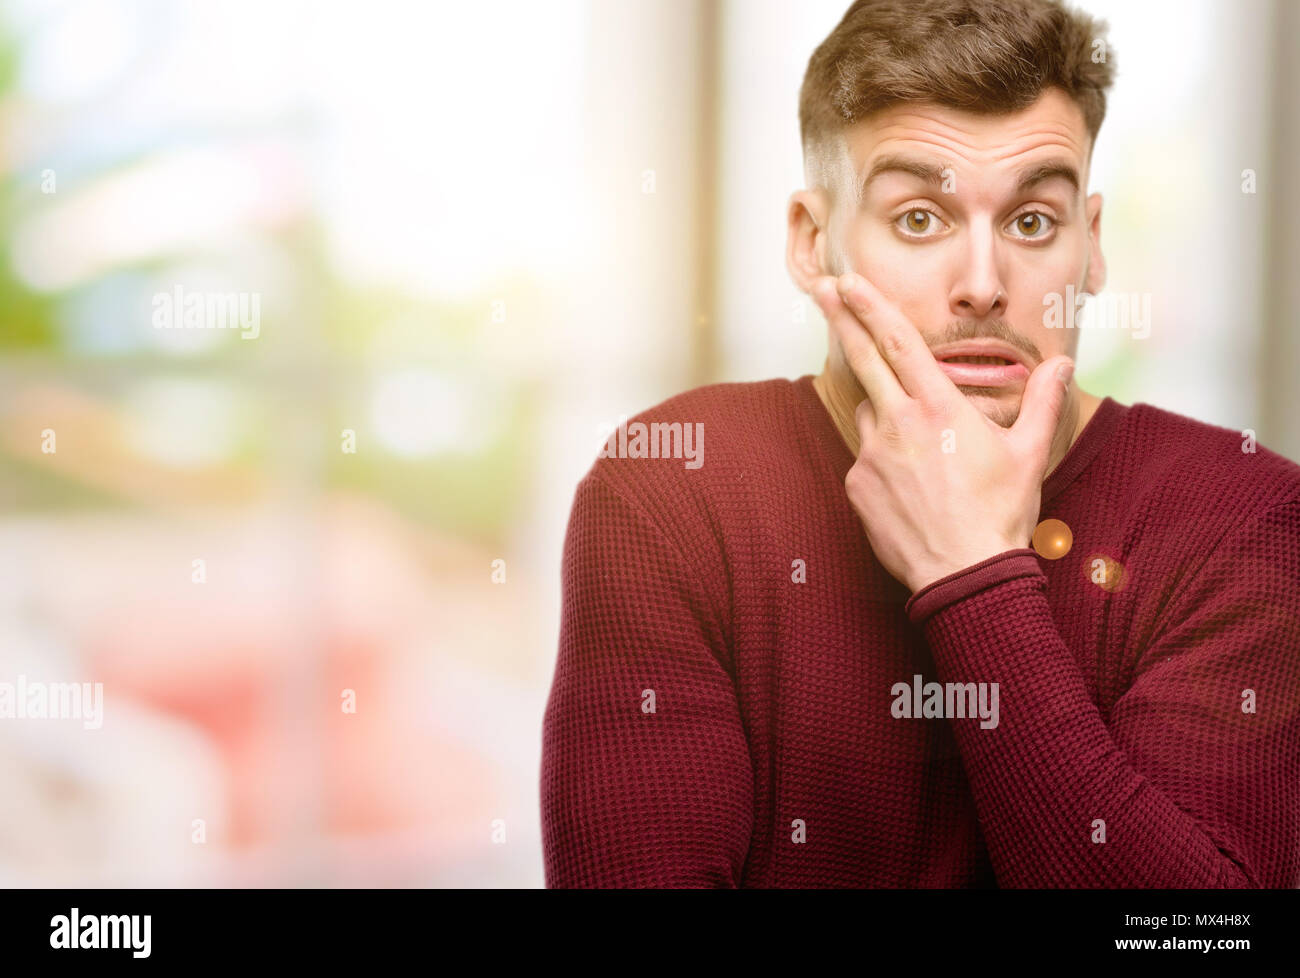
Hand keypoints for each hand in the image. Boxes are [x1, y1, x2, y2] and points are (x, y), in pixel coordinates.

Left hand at [812, 272, 1073, 593]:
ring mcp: (871, 454)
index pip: (899, 342)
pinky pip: (865, 456)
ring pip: (869, 412)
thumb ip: (1044, 402)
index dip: (872, 305)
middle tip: (823, 288)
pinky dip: (882, 457)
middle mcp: (898, 423)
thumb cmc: (1000, 515)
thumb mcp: (1030, 454)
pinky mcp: (856, 485)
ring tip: (924, 450)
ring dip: (884, 412)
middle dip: (842, 318)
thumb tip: (1063, 363)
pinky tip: (912, 485)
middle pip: (863, 358)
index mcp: (939, 407)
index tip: (849, 280)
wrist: (964, 575)